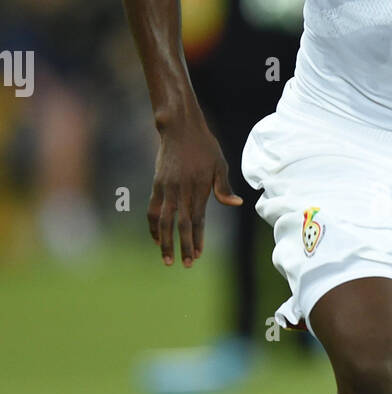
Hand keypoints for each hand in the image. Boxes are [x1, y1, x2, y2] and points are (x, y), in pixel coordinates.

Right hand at [147, 118, 241, 265]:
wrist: (179, 128)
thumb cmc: (204, 146)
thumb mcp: (219, 164)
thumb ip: (224, 187)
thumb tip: (237, 204)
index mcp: (198, 188)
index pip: (198, 220)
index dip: (198, 239)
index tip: (197, 255)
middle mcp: (181, 191)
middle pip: (181, 225)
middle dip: (183, 246)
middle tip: (185, 265)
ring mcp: (167, 189)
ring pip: (163, 221)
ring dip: (165, 242)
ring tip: (167, 259)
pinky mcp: (157, 185)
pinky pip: (152, 210)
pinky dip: (153, 226)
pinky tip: (156, 237)